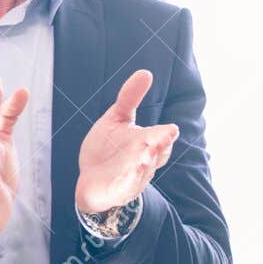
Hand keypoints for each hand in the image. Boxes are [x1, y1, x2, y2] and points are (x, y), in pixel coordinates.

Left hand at [75, 69, 178, 213]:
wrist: (92, 181)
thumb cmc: (108, 148)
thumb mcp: (116, 119)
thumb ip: (129, 98)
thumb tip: (146, 73)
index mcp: (146, 143)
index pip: (161, 140)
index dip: (165, 137)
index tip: (170, 130)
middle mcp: (144, 162)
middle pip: (156, 156)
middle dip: (159, 149)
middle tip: (161, 140)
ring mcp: (132, 178)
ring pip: (142, 173)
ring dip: (144, 166)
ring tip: (143, 157)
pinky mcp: (117, 191)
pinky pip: (124, 188)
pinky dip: (127, 182)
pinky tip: (127, 174)